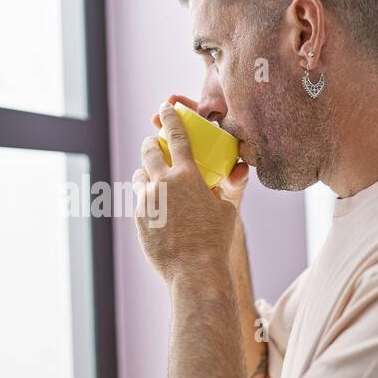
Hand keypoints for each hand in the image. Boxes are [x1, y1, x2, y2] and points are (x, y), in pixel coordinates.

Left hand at [134, 99, 238, 284]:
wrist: (193, 269)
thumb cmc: (215, 239)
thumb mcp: (227, 210)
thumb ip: (226, 188)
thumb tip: (240, 170)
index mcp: (187, 175)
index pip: (177, 136)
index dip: (171, 117)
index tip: (165, 107)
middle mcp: (163, 183)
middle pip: (149, 151)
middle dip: (151, 143)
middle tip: (154, 144)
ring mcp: (147, 199)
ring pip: (139, 175)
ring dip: (146, 172)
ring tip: (154, 180)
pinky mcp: (138, 217)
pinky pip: (139, 200)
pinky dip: (146, 198)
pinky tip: (156, 210)